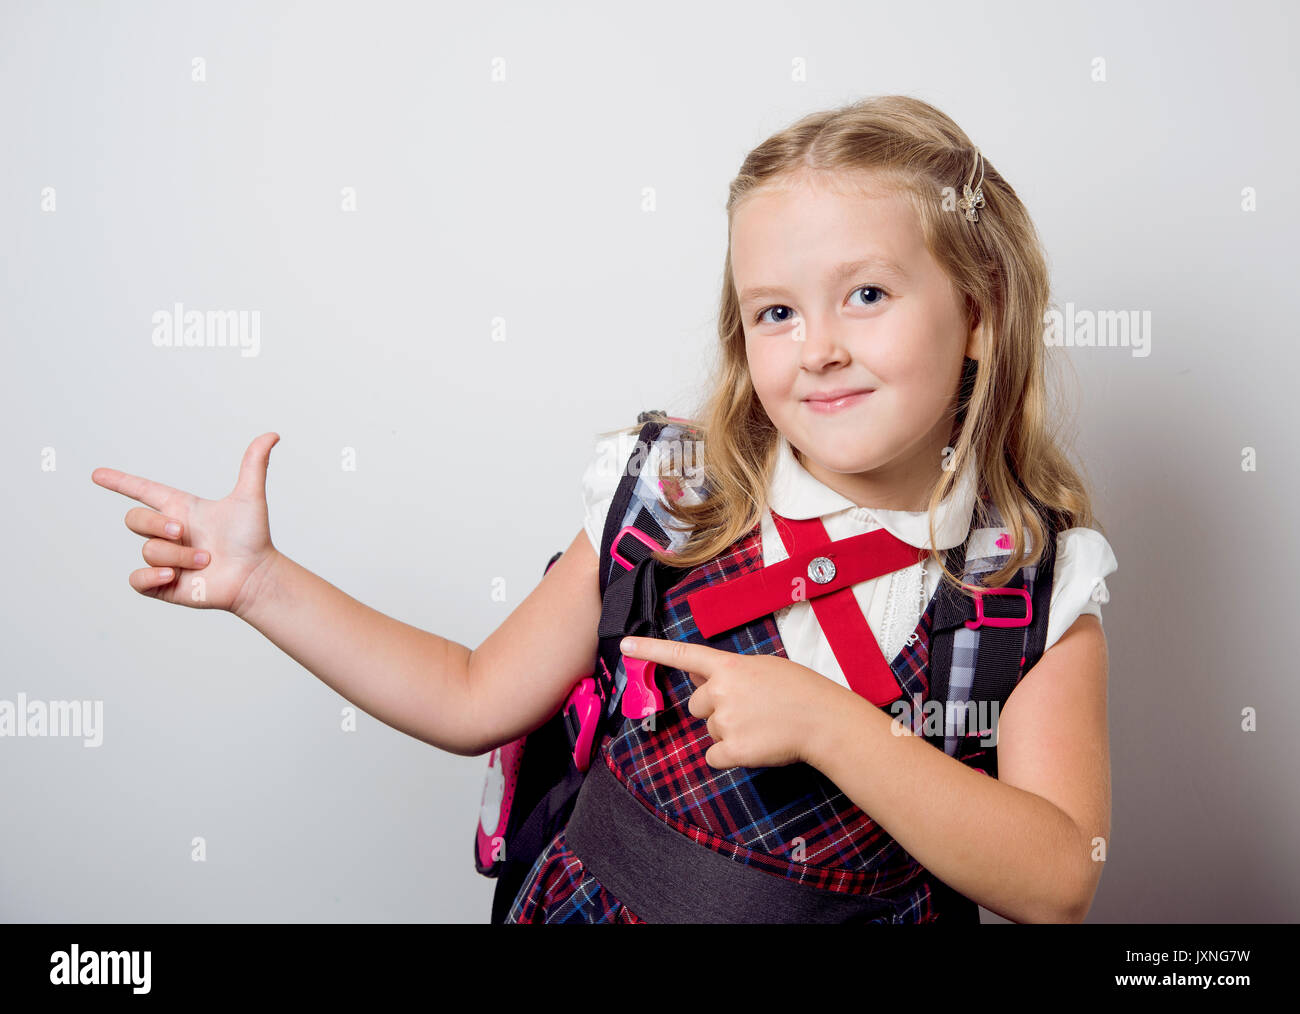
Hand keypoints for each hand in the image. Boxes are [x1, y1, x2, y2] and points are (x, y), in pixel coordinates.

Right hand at [91, 433, 281, 616]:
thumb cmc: (253, 539)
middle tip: (185, 533)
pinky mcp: (162, 585)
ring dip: (177, 556)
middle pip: (134, 520)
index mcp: (181, 509)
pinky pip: (136, 579)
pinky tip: (174, 578)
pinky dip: (151, 576)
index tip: (97, 474)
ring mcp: (165, 560)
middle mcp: (169, 533)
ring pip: (147, 550)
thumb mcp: (249, 498)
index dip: (120, 482)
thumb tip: (271, 435)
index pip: (143, 491)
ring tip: (205, 561)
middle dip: (157, 526)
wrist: (256, 576)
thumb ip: (254, 465)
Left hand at [619, 635, 839, 768]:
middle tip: (751, 711)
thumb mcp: (763, 668)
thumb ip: (727, 670)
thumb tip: (695, 671)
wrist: (825, 721)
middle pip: (697, 705)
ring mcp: (725, 720)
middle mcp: (721, 690)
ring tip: (762, 726)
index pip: (683, 655)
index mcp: (730, 666)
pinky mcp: (732, 749)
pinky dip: (730, 756)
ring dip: (730, 732)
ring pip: (710, 731)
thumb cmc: (800, 691)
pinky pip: (714, 757)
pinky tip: (756, 746)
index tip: (624, 646)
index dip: (651, 650)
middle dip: (716, 709)